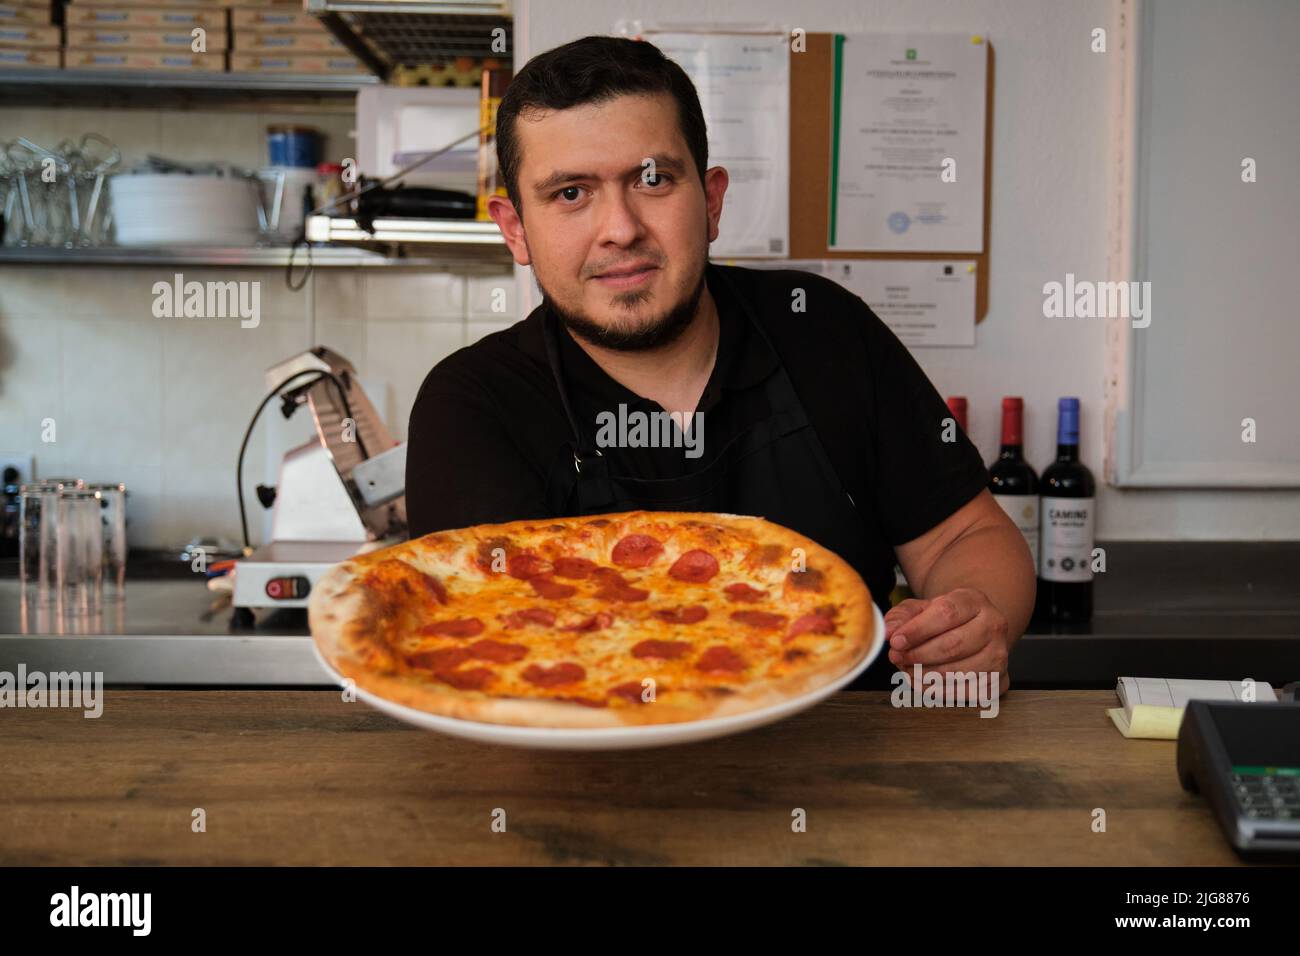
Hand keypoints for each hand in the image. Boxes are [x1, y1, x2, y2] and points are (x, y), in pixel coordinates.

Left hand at [884, 587, 1010, 696]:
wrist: (973, 629)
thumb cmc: (944, 619)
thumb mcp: (921, 608)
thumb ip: (902, 616)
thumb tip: (888, 631)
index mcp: (974, 601)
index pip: (946, 614)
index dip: (917, 630)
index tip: (895, 641)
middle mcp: (994, 626)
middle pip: (953, 645)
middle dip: (918, 655)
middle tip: (896, 658)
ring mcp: (1000, 655)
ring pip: (958, 672)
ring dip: (925, 675)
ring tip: (907, 669)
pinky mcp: (999, 680)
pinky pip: (965, 692)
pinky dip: (939, 690)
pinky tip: (924, 681)